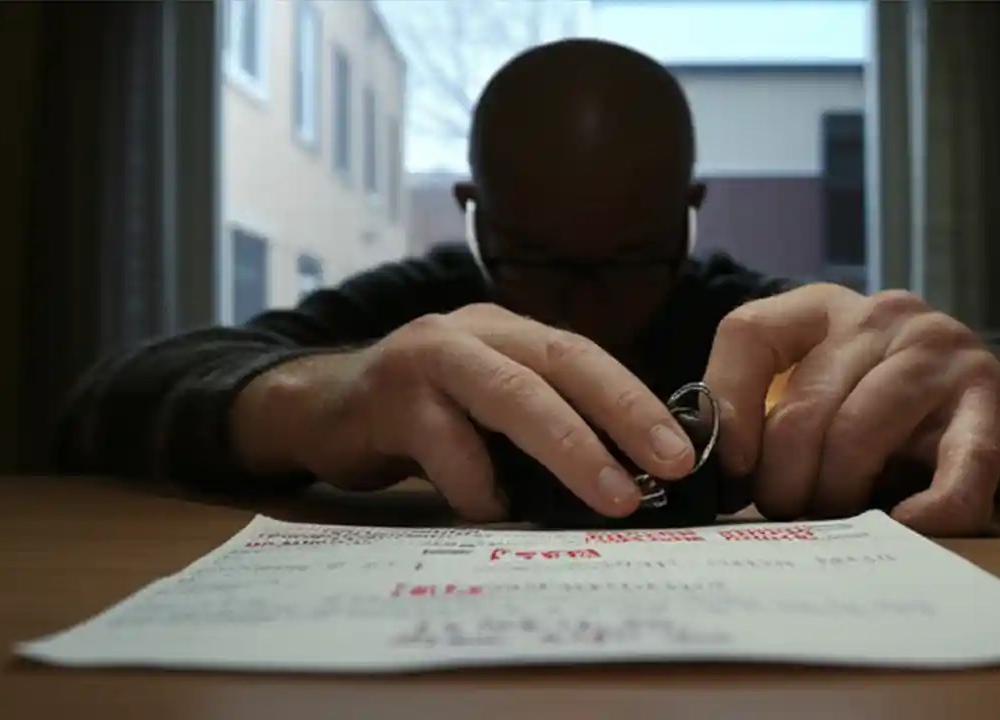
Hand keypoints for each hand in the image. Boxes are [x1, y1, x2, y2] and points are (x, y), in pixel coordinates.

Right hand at [232, 304, 695, 521]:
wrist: (316, 408)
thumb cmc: (415, 420)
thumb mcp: (482, 410)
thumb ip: (536, 427)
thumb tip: (623, 480)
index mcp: (508, 333)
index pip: (586, 356)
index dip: (638, 400)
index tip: (684, 450)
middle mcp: (474, 332)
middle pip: (562, 362)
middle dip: (623, 415)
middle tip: (668, 467)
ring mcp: (429, 357)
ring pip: (512, 394)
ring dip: (569, 448)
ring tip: (613, 497)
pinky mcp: (389, 396)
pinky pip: (447, 445)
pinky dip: (477, 486)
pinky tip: (489, 509)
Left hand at [703, 285, 999, 535]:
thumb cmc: (892, 416)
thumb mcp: (822, 393)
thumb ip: (765, 414)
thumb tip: (699, 463)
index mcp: (826, 309)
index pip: (748, 331)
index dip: (727, 405)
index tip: (730, 469)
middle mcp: (885, 317)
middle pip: (802, 405)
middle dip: (783, 479)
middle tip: (788, 513)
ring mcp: (943, 354)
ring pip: (858, 436)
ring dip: (837, 495)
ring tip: (837, 522)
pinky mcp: (995, 404)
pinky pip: (951, 475)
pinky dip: (923, 515)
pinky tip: (906, 527)